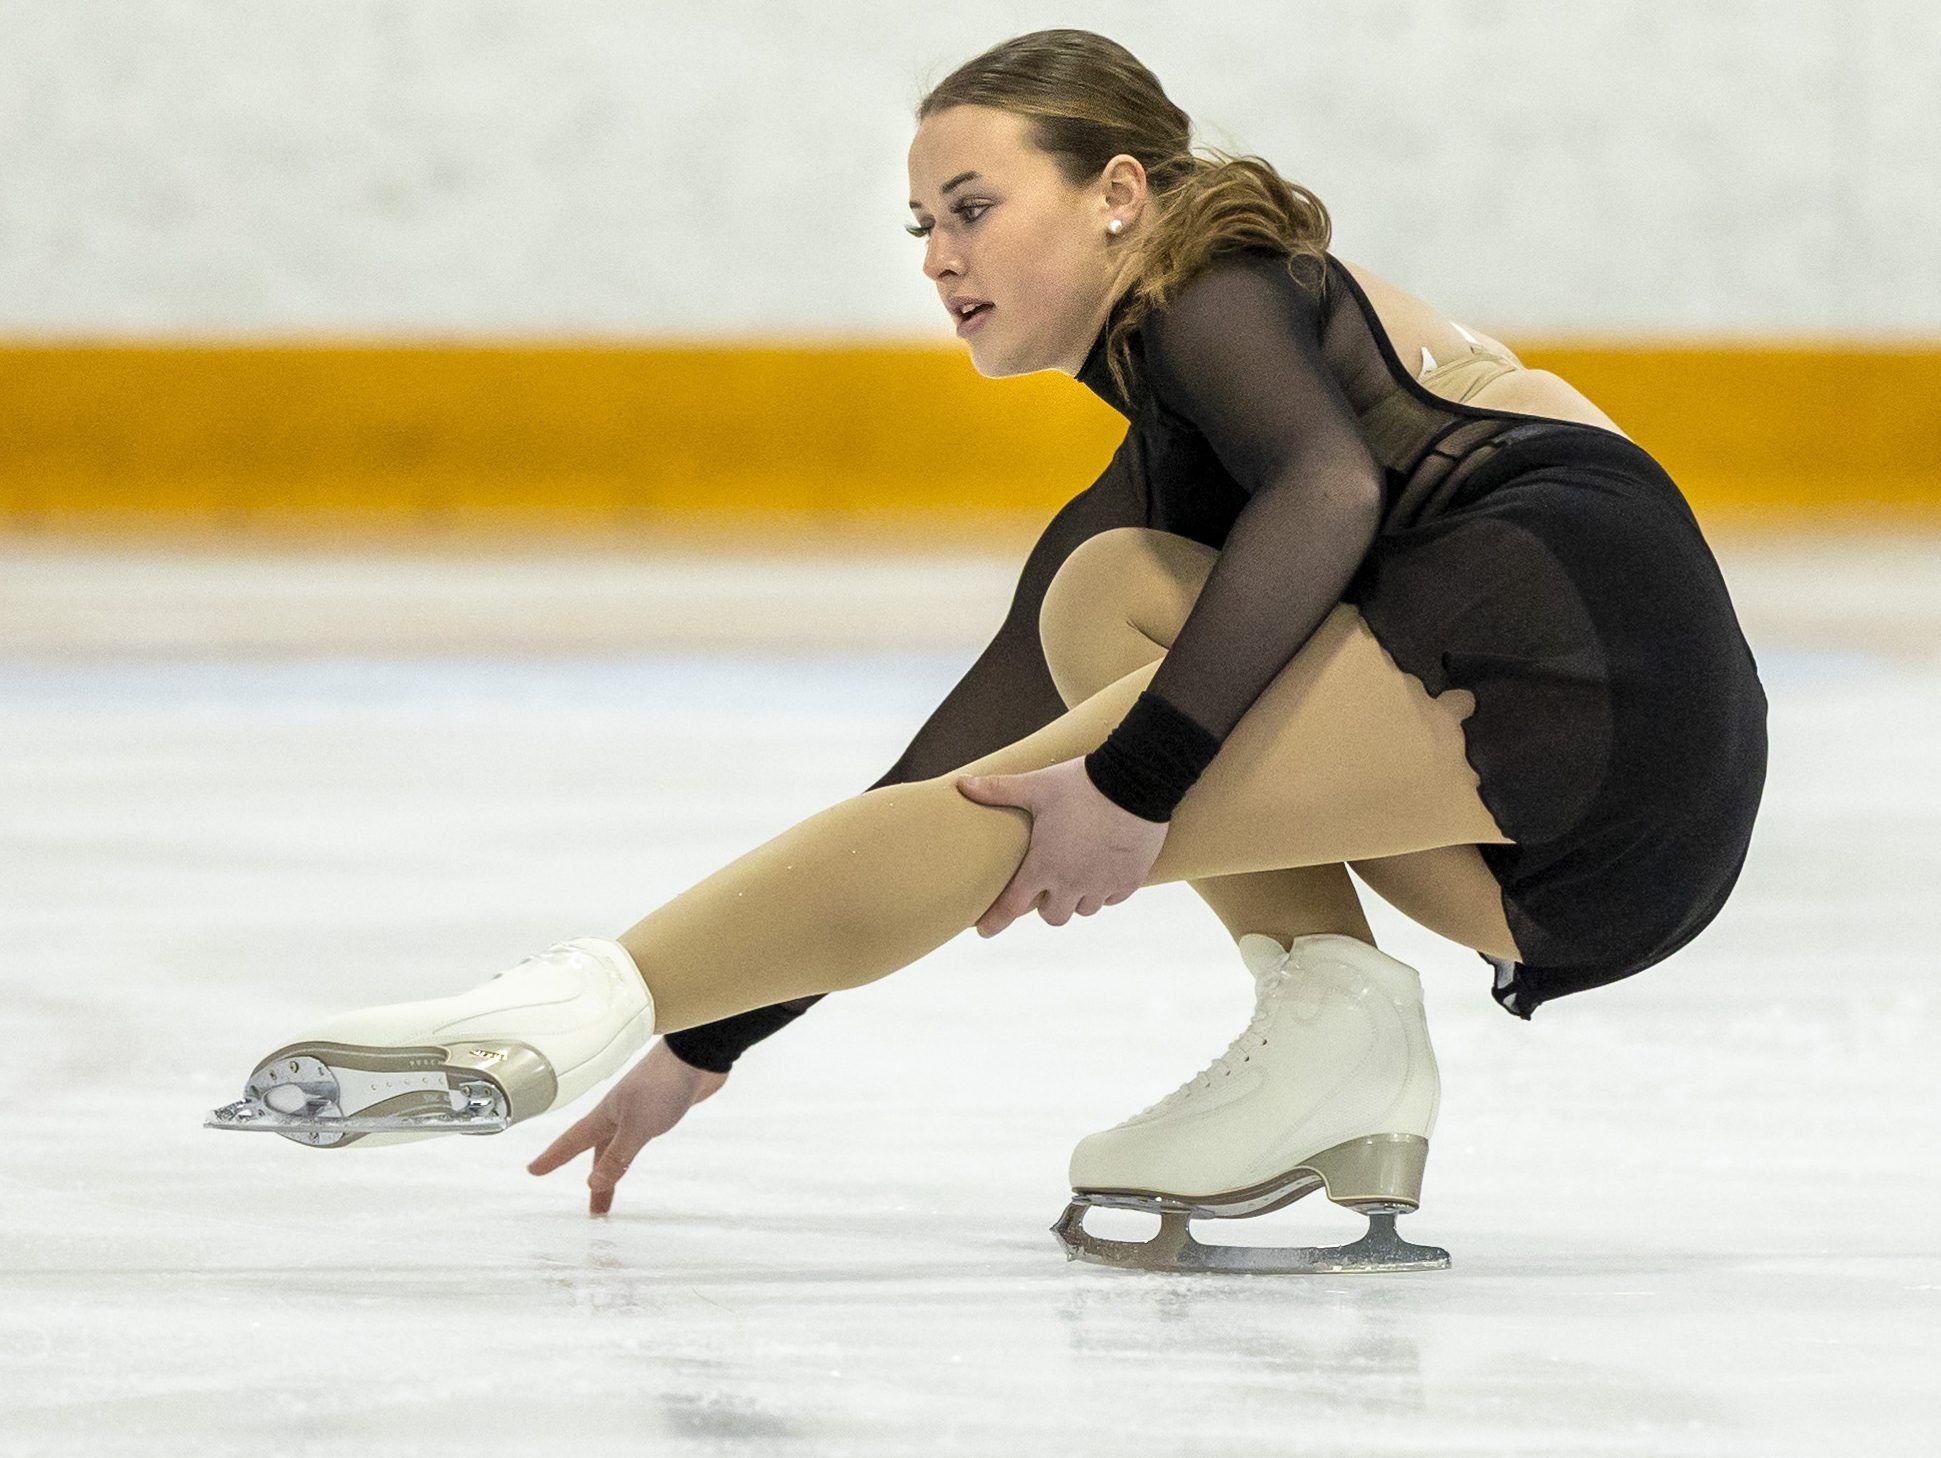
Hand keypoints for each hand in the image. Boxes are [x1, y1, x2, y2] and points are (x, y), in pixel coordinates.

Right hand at [526, 1038, 728, 1214]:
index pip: (573, 1141)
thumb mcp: (637, 1126)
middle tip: (594, 1210)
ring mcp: (639, 1110)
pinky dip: (630, 1154)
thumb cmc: (663, 1086)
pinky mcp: (660, 1110)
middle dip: (595, 1181)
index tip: (533, 1170)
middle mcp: (618, 1113)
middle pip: (598, 1152)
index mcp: (606, 1115)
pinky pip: (638, 1139)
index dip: (553, 1158)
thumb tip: (593, 1184)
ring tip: (612, 1191)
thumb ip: (617, 1156)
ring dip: (613, 1169)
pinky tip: (635, 1153)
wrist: (697, 1056)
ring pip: (618, 1146)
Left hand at [955, 756, 1166, 936]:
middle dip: (1046, 904)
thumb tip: (960, 783)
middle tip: (1046, 883)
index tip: (984, 930)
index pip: (1012, 905)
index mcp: (1044, 865)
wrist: (1136, 780)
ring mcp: (1102, 884)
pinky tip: (1102, 871)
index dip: (995, 920)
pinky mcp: (1130, 880)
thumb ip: (998, 790)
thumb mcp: (1037, 786)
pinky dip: (1104, 891)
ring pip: (1083, 909)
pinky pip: (1112, 899)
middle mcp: (1072, 882)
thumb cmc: (1081, 783)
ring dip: (1076, 898)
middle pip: (1052, 916)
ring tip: (1076, 874)